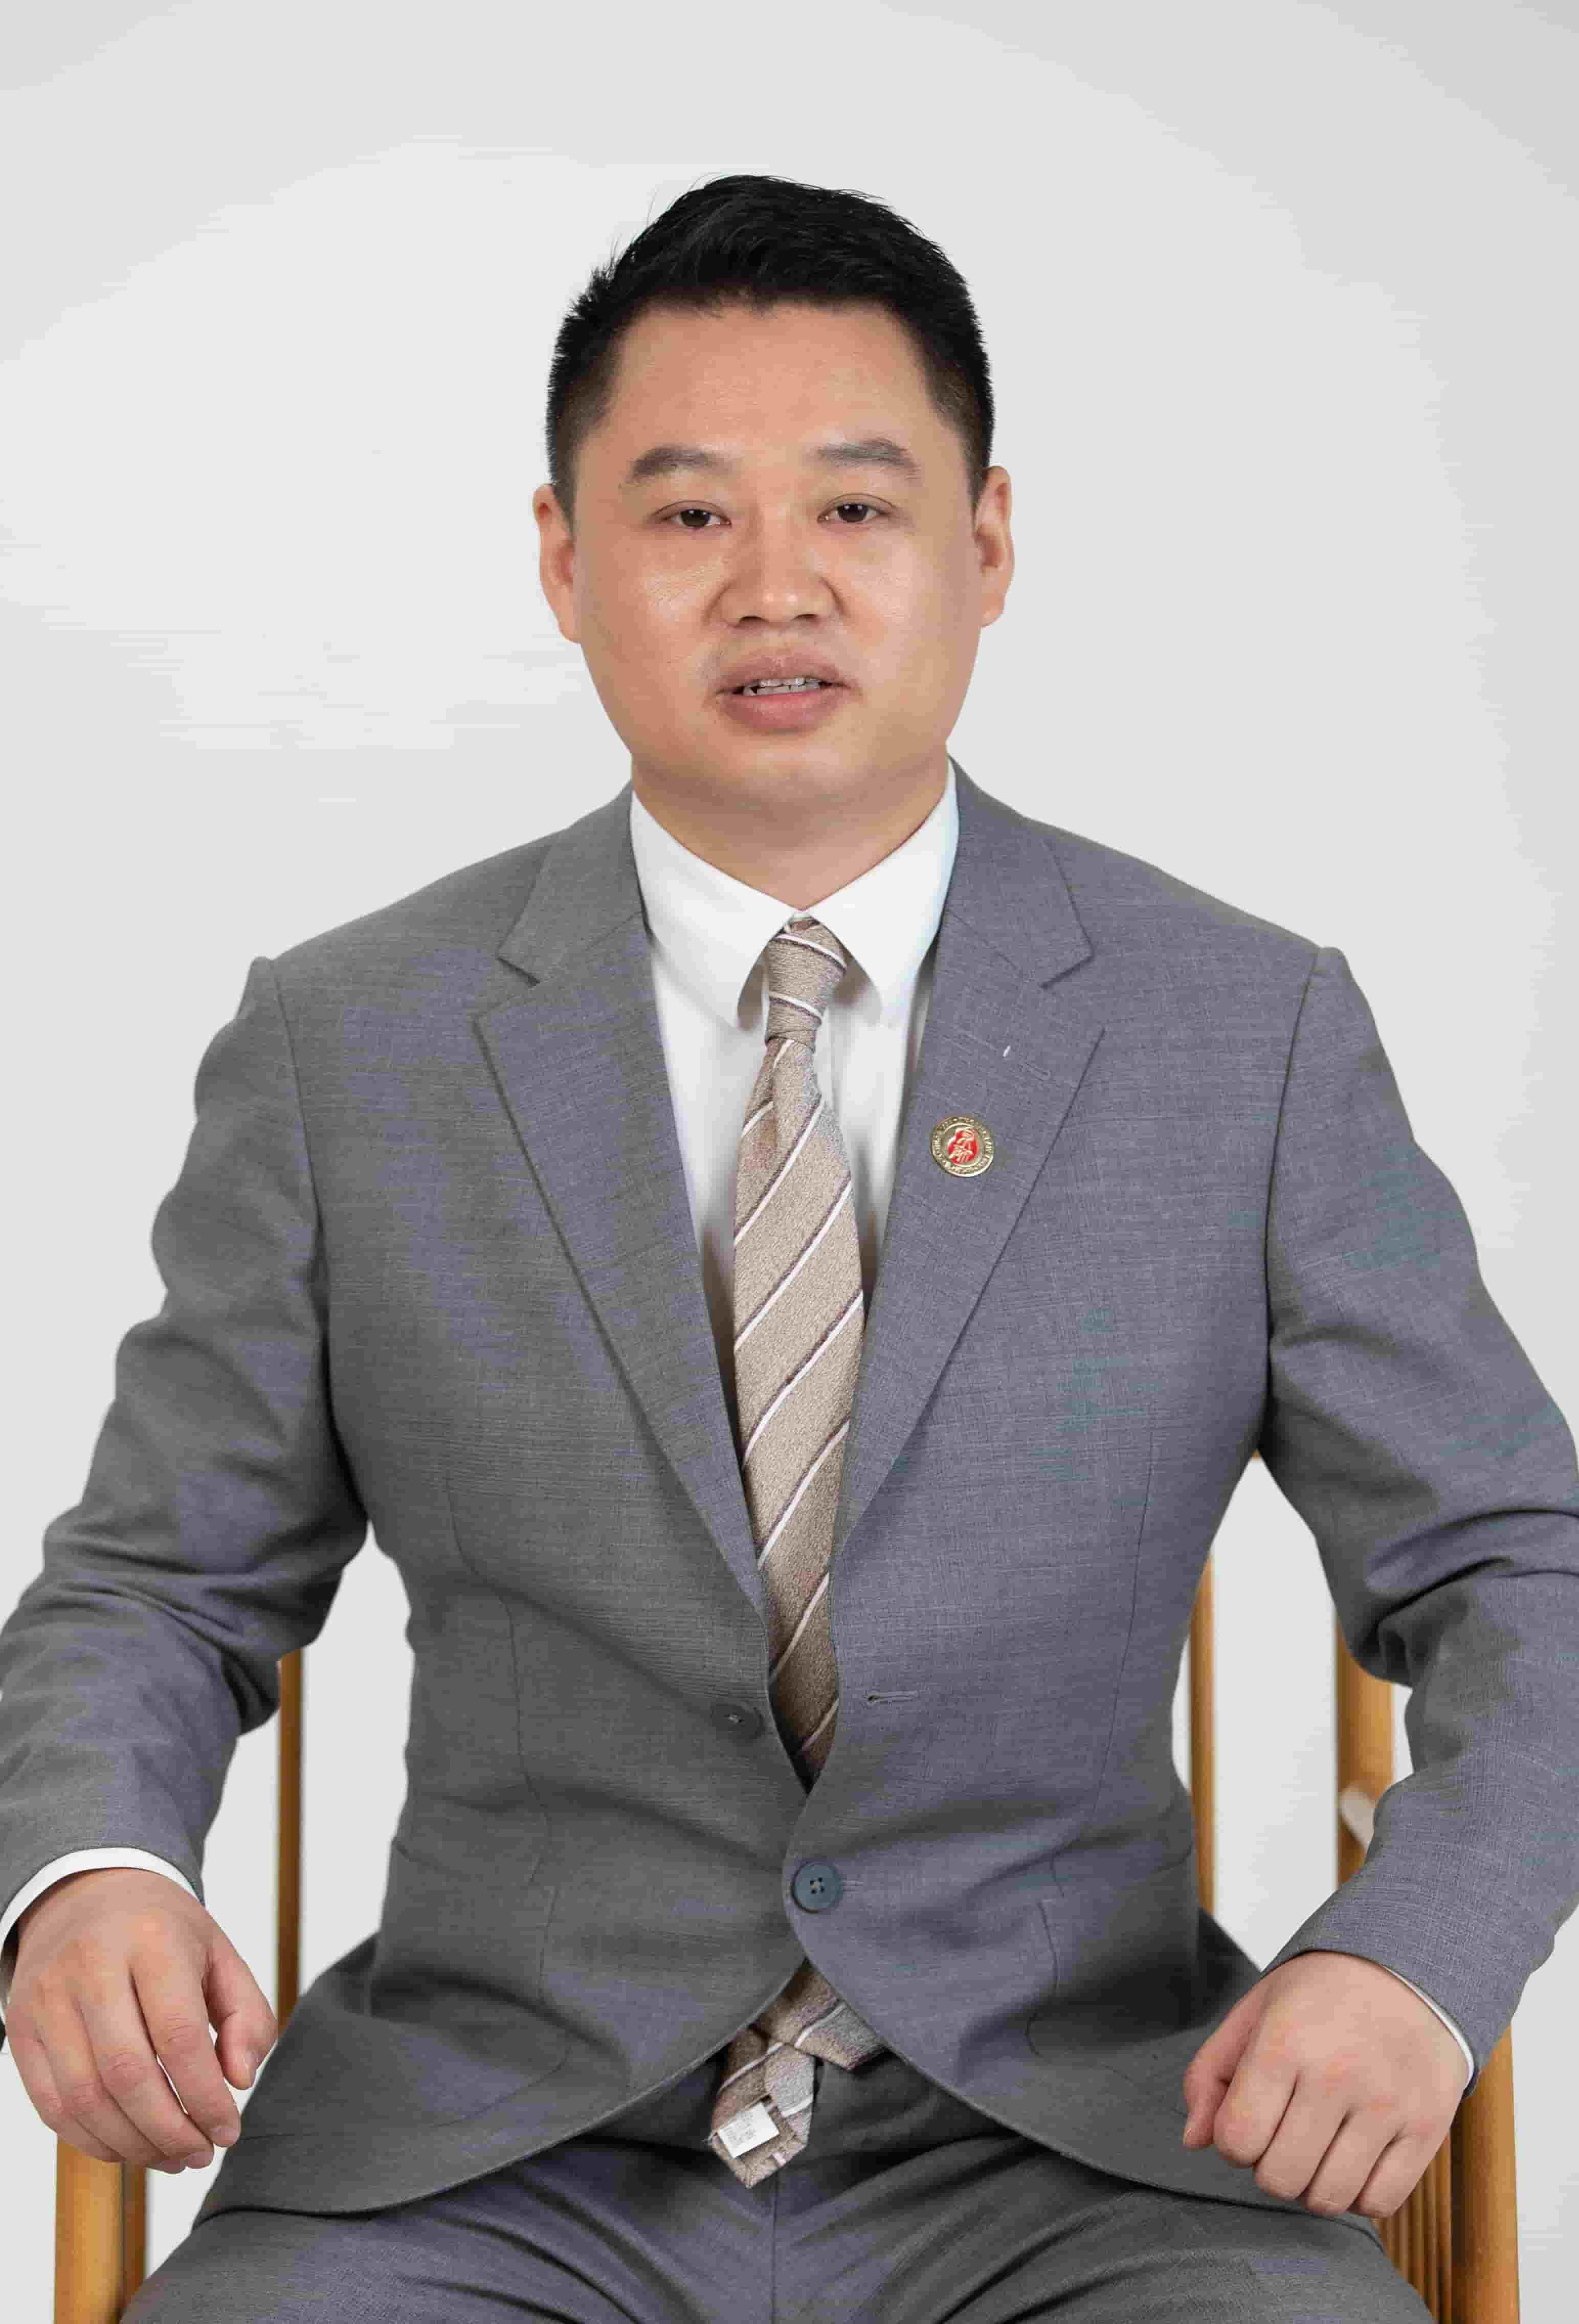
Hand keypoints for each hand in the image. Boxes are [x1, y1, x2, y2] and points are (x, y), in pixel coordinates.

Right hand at [7, 1867, 276, 2173]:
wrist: (88, 1893)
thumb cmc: (163, 1932)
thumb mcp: (220, 1954)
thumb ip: (248, 2016)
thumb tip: (240, 2080)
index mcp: (151, 1938)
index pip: (179, 2036)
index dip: (206, 2097)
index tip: (230, 2130)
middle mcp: (91, 1964)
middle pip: (127, 2075)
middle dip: (170, 2130)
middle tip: (200, 2153)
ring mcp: (47, 1996)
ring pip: (85, 2098)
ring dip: (132, 2145)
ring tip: (171, 2156)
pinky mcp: (20, 2026)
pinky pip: (52, 2104)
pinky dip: (92, 2139)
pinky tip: (128, 2145)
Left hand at [1180, 1949, 1468, 2219]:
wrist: (1408, 1969)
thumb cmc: (1320, 1995)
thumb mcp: (1254, 2012)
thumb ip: (1211, 2073)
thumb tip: (1194, 2141)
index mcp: (1286, 2041)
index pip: (1237, 2139)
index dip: (1233, 2141)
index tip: (1250, 2117)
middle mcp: (1338, 2075)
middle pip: (1279, 2178)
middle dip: (1269, 2166)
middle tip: (1283, 2134)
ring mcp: (1387, 2105)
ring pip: (1328, 2199)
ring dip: (1312, 2186)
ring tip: (1317, 2148)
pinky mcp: (1427, 2127)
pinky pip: (1380, 2203)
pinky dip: (1358, 2196)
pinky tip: (1353, 2159)